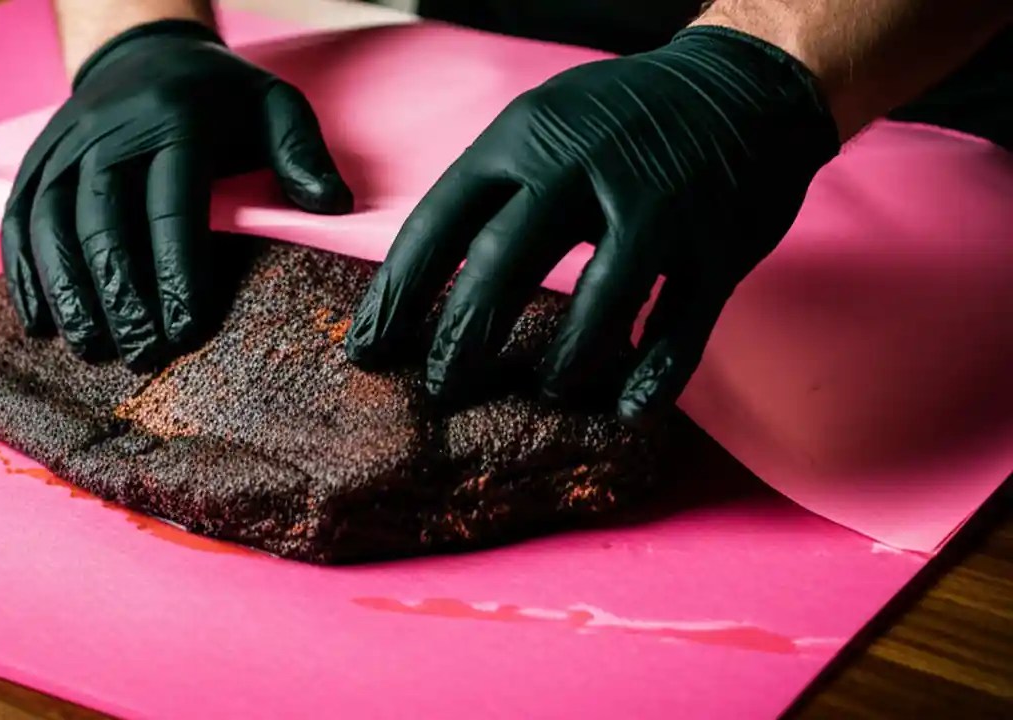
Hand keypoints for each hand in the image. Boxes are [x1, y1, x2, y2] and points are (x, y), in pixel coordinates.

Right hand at [3, 19, 351, 370]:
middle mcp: (109, 132)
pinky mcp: (36, 161)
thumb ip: (302, 153)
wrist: (147, 52)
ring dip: (68, 291)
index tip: (187, 329)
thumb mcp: (275, 105)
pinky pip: (18, 218)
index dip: (176, 272)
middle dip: (119, 295)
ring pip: (50, 223)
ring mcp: (64, 145)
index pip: (170, 206)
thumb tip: (331, 204)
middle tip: (140, 354)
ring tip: (91, 348)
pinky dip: (25, 272)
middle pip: (103, 221)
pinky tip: (41, 322)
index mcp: (172, 121)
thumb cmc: (220, 96)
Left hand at [345, 26, 837, 426]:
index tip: (368, 349)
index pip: (440, 224)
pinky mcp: (719, 244)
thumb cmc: (621, 120)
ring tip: (545, 392)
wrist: (742, 83)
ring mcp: (657, 206)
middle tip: (439, 391)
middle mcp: (583, 169)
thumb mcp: (542, 125)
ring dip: (566, 363)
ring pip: (600, 305)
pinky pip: (682, 327)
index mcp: (525, 140)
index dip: (397, 295)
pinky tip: (628, 408)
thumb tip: (419, 277)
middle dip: (461, 341)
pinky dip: (655, 375)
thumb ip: (491, 193)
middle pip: (502, 267)